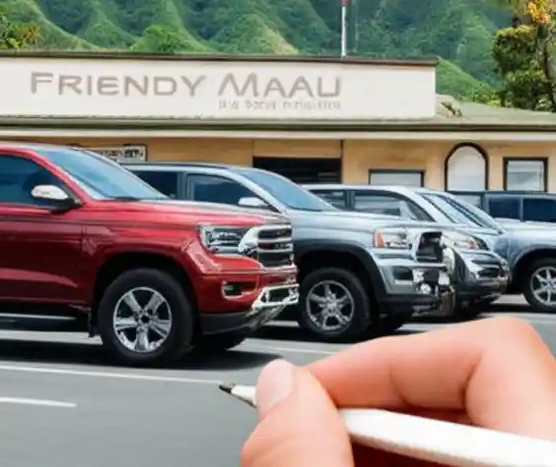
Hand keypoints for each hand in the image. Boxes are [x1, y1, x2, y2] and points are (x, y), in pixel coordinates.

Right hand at [239, 317, 555, 465]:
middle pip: (476, 386)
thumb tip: (279, 390)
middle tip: (305, 429)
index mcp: (549, 461)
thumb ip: (308, 455)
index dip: (385, 360)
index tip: (311, 390)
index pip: (490, 352)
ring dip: (382, 438)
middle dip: (374, 401)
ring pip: (471, 429)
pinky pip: (477, 466)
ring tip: (326, 457)